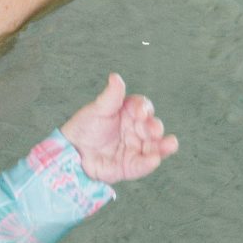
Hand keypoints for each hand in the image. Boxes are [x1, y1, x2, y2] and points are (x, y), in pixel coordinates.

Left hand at [59, 73, 175, 181]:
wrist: (71, 152)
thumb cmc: (84, 127)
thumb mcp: (97, 110)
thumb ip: (111, 96)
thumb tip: (115, 77)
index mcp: (129, 114)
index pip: (143, 108)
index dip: (144, 109)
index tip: (140, 112)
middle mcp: (136, 130)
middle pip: (153, 127)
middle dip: (155, 127)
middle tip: (152, 129)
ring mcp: (136, 148)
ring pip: (155, 146)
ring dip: (164, 145)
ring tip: (171, 144)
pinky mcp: (132, 165)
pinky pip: (144, 164)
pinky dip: (150, 162)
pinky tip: (154, 159)